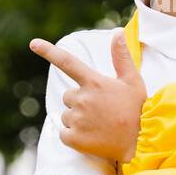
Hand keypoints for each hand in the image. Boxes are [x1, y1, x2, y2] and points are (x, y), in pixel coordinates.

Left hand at [30, 31, 147, 163]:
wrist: (141, 142)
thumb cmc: (137, 109)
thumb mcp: (133, 80)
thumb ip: (121, 56)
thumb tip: (117, 32)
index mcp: (94, 82)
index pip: (67, 62)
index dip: (48, 51)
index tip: (33, 43)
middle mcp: (82, 99)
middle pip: (68, 96)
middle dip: (80, 101)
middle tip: (100, 110)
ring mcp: (77, 119)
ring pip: (67, 115)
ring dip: (78, 119)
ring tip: (99, 125)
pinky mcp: (74, 138)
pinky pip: (64, 134)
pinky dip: (74, 136)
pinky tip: (91, 137)